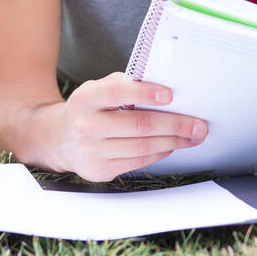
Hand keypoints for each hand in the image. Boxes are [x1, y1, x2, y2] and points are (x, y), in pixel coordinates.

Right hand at [52, 73, 207, 181]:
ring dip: (174, 141)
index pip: (117, 93)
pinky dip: (160, 152)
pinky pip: (138, 161)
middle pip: (138, 125)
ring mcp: (91, 151)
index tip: (170, 95)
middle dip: (175, 124)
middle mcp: (85, 126)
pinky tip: (172, 145)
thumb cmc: (89, 109)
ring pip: (142, 147)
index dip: (145, 93)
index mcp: (86, 99)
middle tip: (198, 123)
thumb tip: (164, 87)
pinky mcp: (100, 170)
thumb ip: (125, 85)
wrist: (58, 139)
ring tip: (193, 136)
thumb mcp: (98, 89)